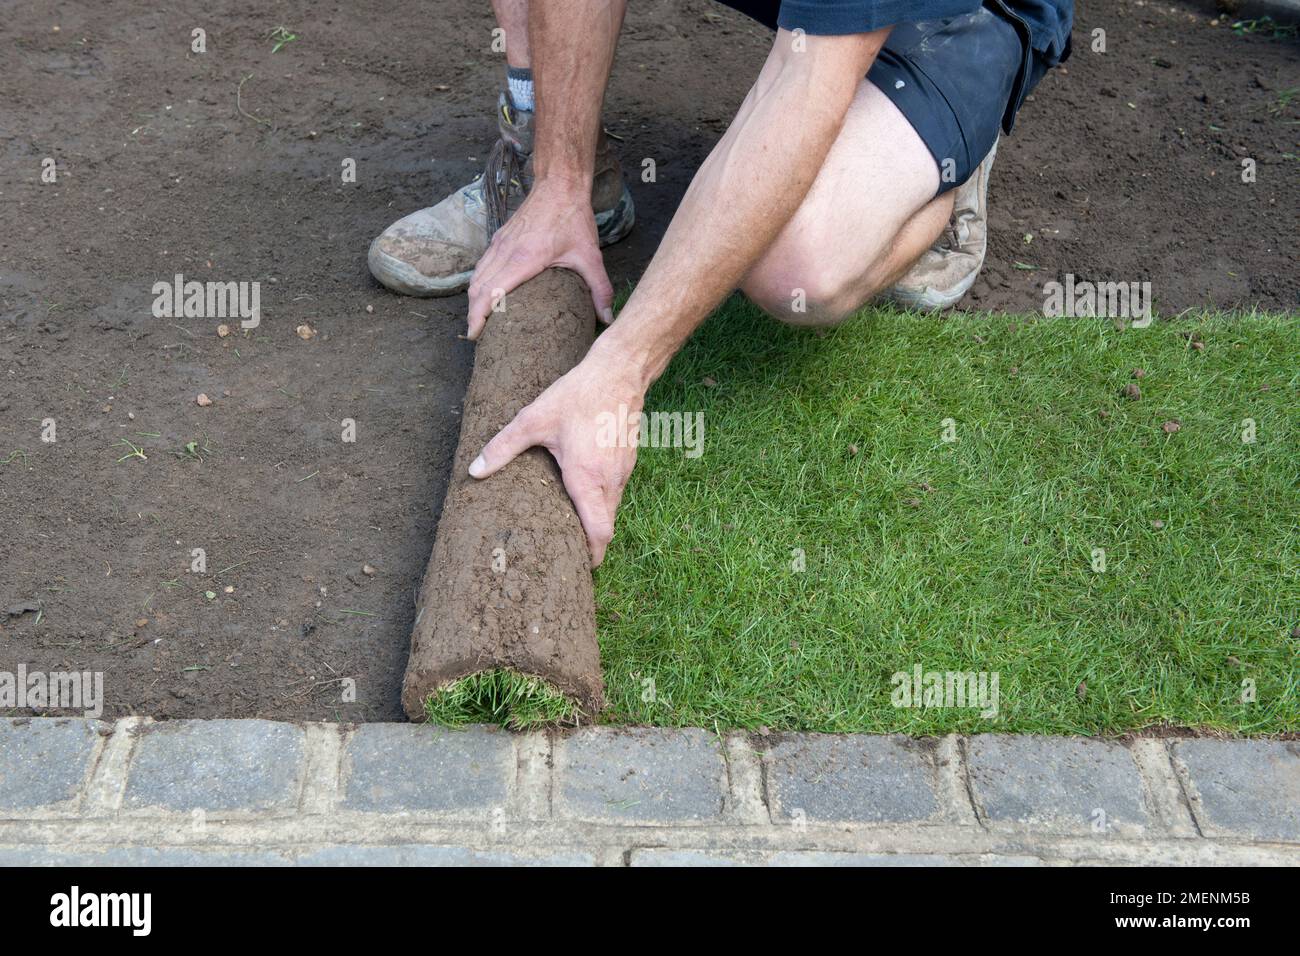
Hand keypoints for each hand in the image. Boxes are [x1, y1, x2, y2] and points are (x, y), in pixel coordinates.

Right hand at [466, 178, 614, 340]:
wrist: (559, 185)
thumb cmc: (573, 218)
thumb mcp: (590, 256)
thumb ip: (599, 289)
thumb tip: (607, 318)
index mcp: (524, 259)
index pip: (490, 292)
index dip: (478, 316)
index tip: (475, 334)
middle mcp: (505, 251)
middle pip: (477, 288)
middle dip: (471, 314)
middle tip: (475, 335)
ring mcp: (499, 243)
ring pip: (476, 276)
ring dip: (472, 299)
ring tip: (477, 319)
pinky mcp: (499, 237)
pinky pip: (482, 264)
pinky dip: (478, 282)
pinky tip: (484, 293)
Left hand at [468, 343, 643, 566]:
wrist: (619, 372)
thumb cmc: (577, 396)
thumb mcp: (533, 420)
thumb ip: (502, 447)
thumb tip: (474, 471)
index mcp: (586, 477)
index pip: (598, 531)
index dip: (592, 555)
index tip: (582, 567)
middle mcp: (609, 480)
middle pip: (606, 526)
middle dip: (591, 542)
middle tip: (569, 551)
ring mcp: (624, 471)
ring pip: (612, 508)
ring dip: (597, 520)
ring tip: (572, 523)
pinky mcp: (629, 460)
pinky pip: (616, 491)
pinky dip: (603, 500)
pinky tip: (584, 490)